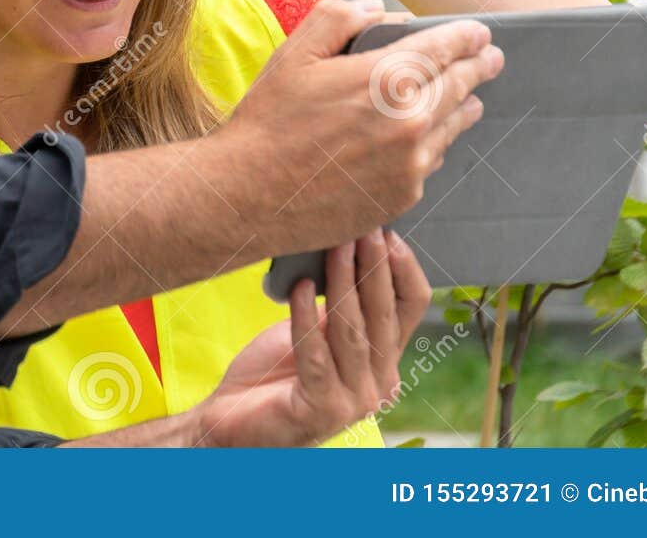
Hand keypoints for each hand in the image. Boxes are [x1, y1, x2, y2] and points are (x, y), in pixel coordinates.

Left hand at [189, 231, 429, 446]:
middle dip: (373, 266)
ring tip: (333, 246)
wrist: (234, 420)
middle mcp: (379, 383)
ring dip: (341, 283)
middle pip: (383, 315)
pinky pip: (314, 354)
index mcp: (384, 360)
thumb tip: (345, 241)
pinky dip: (305, 318)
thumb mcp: (315, 329)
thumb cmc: (274, 371)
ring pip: (352, 331)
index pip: (411, 308)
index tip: (385, 231)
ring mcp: (353, 401)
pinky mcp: (320, 409)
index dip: (402, 268)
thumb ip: (338, 302)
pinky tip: (298, 288)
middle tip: (363, 227)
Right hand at [221, 0, 503, 256]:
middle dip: (477, 68)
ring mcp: (412, 163)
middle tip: (490, 59)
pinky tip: (424, 141)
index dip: (466, 37)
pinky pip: (430, 162)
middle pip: (459, 87)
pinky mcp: (403, 196)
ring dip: (464, 106)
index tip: (480, 33)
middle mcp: (412, 121)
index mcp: (388, 78)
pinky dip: (433, 144)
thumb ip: (339, 18)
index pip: (445, 48)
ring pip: (452, 126)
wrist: (251, 195)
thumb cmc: (269, 120)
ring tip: (471, 99)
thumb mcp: (294, 53)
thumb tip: (378, 9)